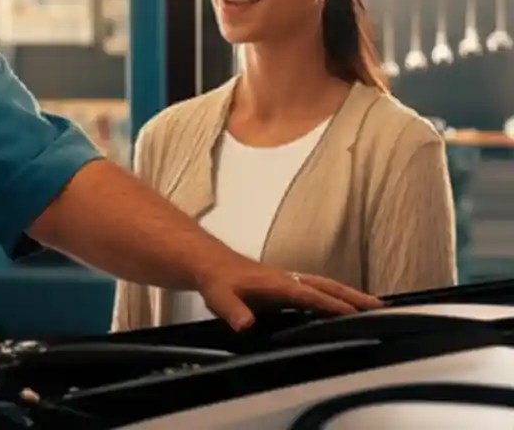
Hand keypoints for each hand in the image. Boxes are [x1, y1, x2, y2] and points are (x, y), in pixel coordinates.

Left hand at [197, 259, 383, 331]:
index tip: (355, 313)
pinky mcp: (284, 284)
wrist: (207, 263)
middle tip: (380, 306)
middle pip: (326, 286)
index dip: (331, 305)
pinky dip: (332, 296)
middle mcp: (287, 279)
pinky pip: (314, 289)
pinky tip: (340, 307)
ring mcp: (287, 280)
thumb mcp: (219, 296)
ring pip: (323, 286)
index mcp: (276, 282)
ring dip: (347, 295)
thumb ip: (232, 310)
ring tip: (371, 307)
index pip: (310, 295)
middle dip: (353, 296)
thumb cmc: (215, 279)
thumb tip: (245, 324)